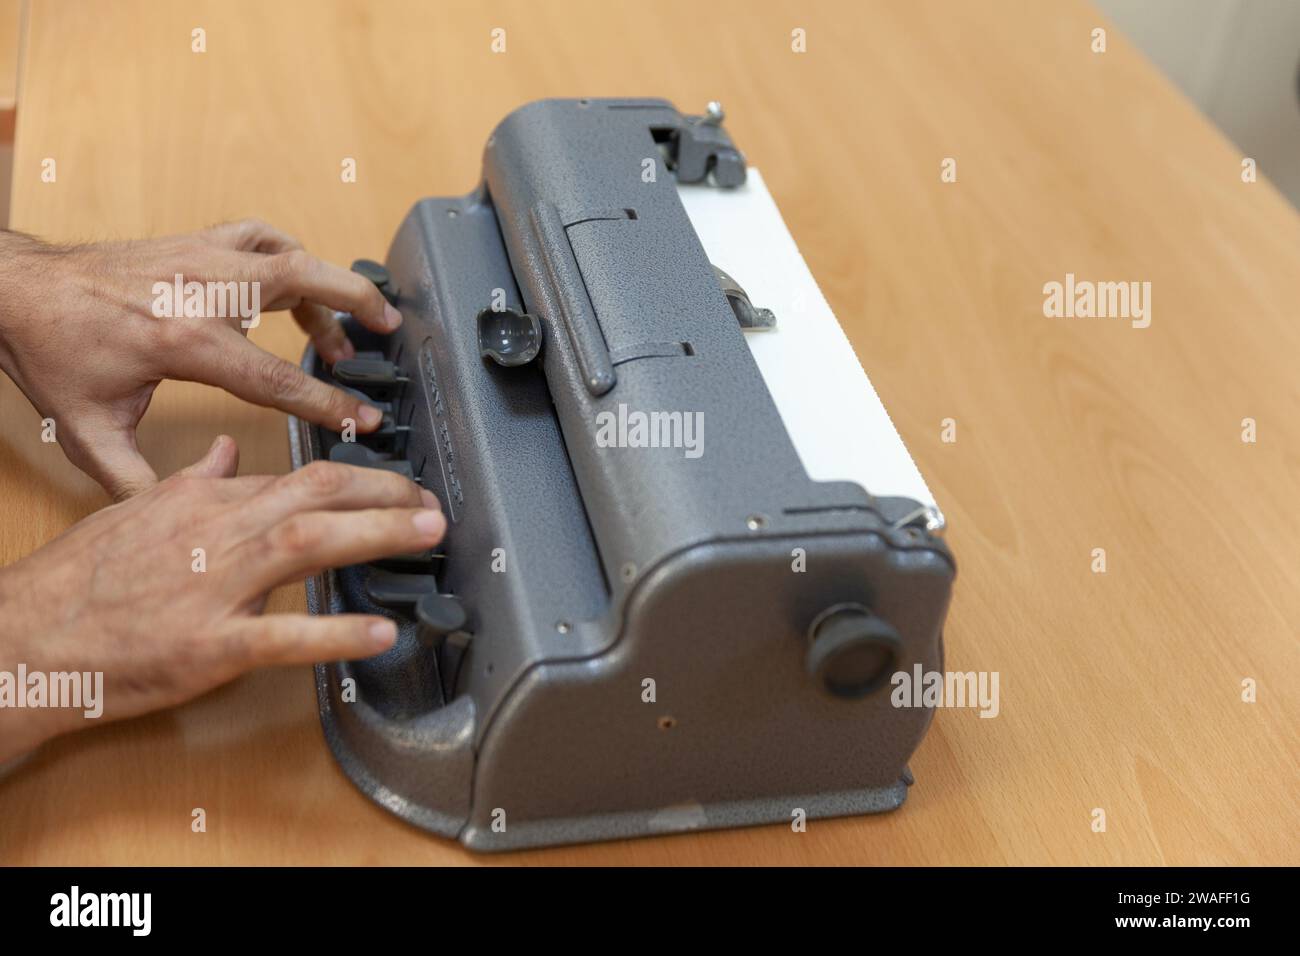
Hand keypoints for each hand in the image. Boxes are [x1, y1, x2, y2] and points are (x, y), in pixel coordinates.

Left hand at [0, 220, 401, 499]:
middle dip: (355, 305)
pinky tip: (298, 278)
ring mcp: (200, 258)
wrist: (16, 292)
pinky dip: (288, 252)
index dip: (328, 404)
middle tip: (390, 329)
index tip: (364, 420)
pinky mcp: (192, 243)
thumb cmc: (53, 353)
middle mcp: (202, 290)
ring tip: (356, 316)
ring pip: (288, 253)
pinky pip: (258, 236)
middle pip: (303, 283)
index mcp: (185, 341)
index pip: (276, 377)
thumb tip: (178, 514)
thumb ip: (135, 480)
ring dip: (329, 282)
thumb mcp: (87, 430)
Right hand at [0, 437, 444, 763]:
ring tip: (428, 534)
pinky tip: (379, 633)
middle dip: (384, 493)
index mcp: (205, 501)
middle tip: (434, 503)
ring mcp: (214, 587)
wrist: (26, 638)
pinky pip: (281, 637)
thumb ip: (194, 481)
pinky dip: (334, 635)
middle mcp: (217, 532)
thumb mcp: (136, 510)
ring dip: (377, 535)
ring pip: (308, 544)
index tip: (398, 483)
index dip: (360, 477)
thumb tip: (228, 452)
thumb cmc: (78, 579)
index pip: (300, 474)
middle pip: (317, 494)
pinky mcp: (205, 645)